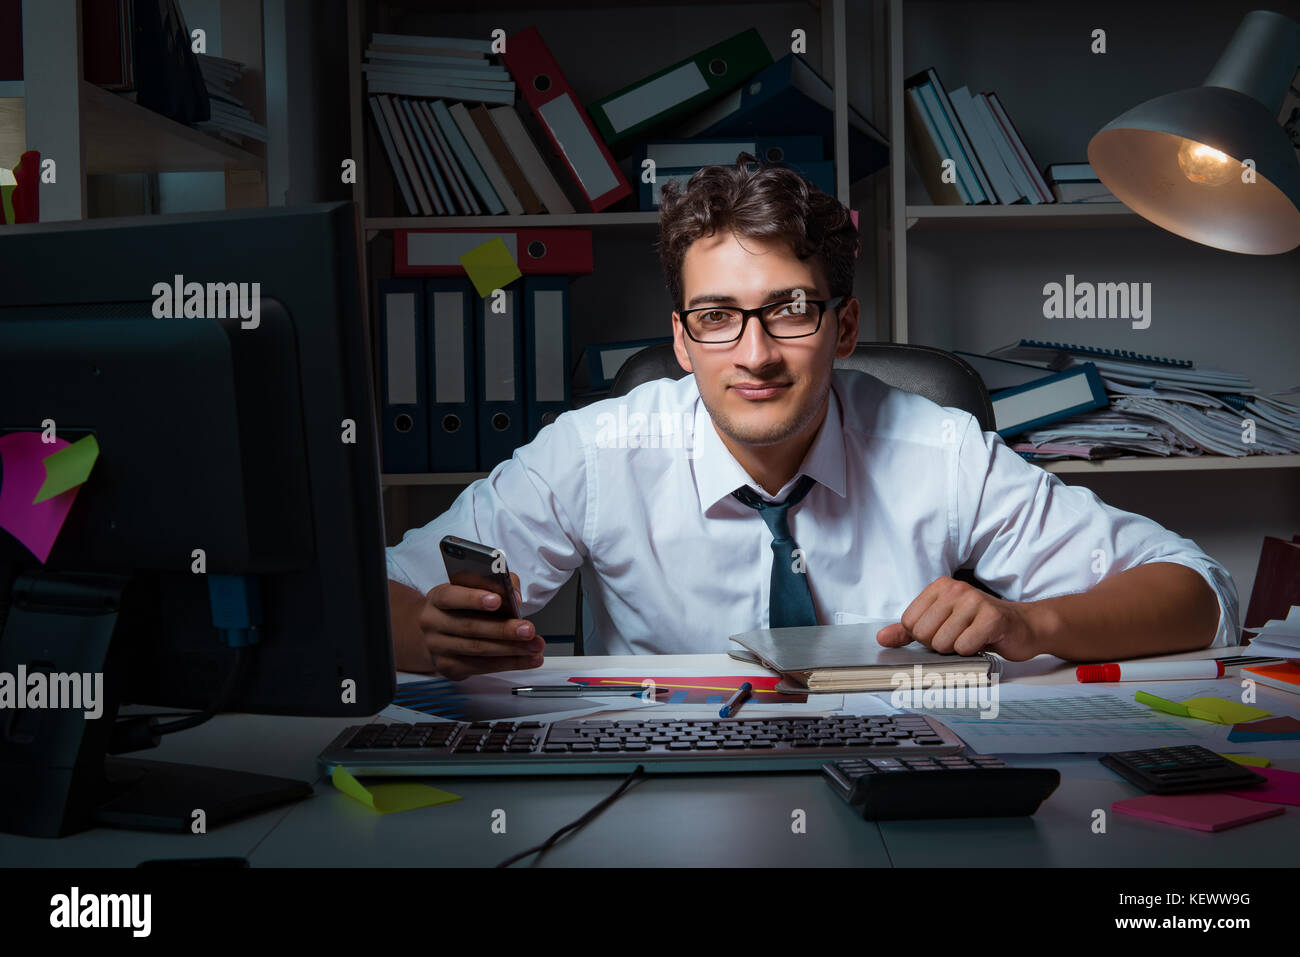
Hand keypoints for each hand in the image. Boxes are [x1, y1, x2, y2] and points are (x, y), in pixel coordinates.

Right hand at [390, 573, 544, 679]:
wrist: (436, 633)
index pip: (451, 597)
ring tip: (534, 646)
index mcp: (437, 598)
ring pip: (478, 650)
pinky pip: (481, 667)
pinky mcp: (448, 667)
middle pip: (470, 627)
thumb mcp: (472, 589)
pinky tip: (527, 659)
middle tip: (528, 630)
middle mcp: (433, 623)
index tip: (497, 600)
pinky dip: (508, 664)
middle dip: (503, 629)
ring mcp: (438, 648)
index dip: (474, 599)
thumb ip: (496, 585)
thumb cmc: (461, 607)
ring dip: (511, 650)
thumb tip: (515, 597)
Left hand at [875, 576, 1041, 661]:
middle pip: (924, 634)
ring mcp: (975, 601)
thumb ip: (909, 630)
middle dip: (940, 644)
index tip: (943, 631)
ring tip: (972, 638)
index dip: (924, 637)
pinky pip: (965, 646)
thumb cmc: (980, 625)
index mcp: (939, 587)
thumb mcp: (941, 623)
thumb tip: (881, 638)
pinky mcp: (993, 618)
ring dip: (957, 649)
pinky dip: (972, 651)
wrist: (1023, 627)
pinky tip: (984, 641)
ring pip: (944, 643)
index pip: (909, 623)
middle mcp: (956, 589)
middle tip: (959, 637)